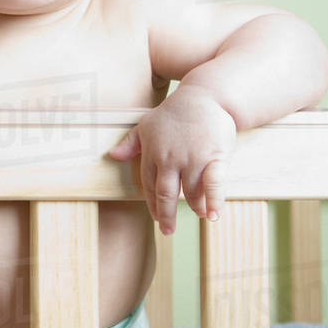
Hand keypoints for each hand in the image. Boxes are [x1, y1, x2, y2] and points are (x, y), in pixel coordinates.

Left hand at [107, 85, 236, 233]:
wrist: (205, 96)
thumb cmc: (174, 111)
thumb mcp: (146, 124)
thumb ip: (130, 143)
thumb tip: (113, 156)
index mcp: (152, 154)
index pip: (148, 185)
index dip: (152, 203)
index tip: (156, 217)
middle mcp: (170, 160)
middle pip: (165, 194)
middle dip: (165, 215)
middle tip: (167, 231)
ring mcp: (192, 159)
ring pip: (191, 192)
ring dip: (194, 206)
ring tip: (199, 214)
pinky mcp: (214, 158)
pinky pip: (213, 185)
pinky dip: (213, 202)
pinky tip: (213, 215)